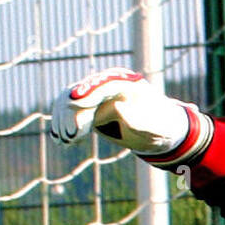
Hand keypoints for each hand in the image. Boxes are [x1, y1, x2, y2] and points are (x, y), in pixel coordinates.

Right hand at [48, 68, 213, 166]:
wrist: (160, 129)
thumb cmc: (161, 126)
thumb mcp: (157, 127)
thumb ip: (140, 120)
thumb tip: (119, 108)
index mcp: (125, 83)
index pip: (102, 85)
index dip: (86, 93)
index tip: (73, 105)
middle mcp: (107, 85)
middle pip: (80, 92)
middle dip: (70, 112)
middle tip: (69, 137)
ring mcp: (96, 95)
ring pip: (69, 101)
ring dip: (63, 120)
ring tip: (65, 141)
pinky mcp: (90, 108)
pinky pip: (70, 112)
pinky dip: (63, 124)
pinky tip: (63, 140)